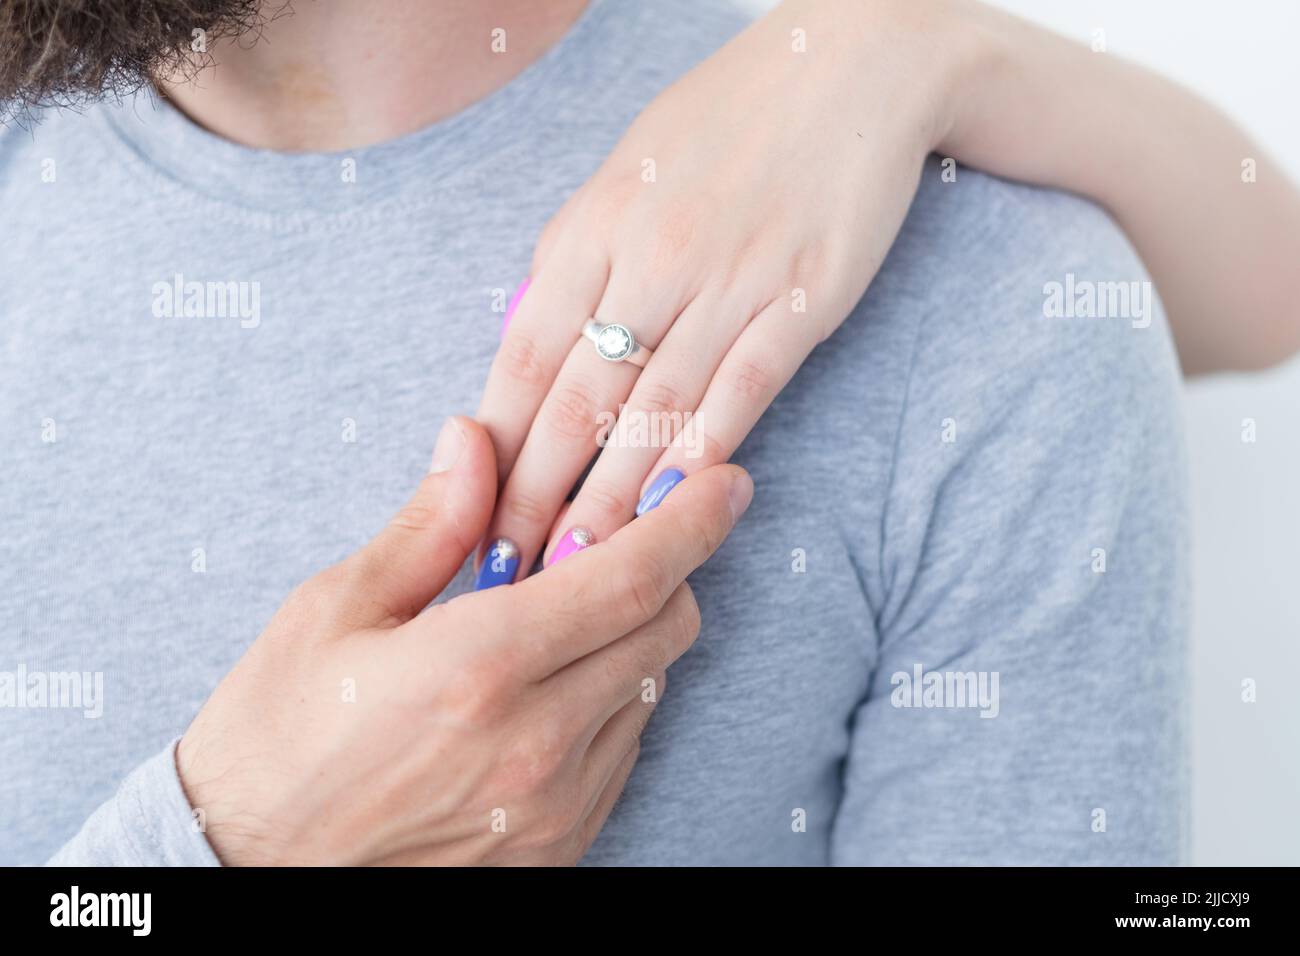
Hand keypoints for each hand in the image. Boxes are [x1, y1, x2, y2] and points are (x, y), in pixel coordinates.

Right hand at [177, 416, 752, 865]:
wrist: (249, 871)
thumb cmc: (277, 737)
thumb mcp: (334, 611)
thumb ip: (430, 524)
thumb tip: (474, 439)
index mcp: (481, 667)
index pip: (632, 576)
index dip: (692, 521)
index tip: (725, 483)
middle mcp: (538, 741)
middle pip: (664, 627)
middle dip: (663, 572)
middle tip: (615, 542)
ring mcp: (556, 804)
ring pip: (650, 686)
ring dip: (630, 637)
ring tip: (558, 621)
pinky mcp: (559, 845)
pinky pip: (623, 749)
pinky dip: (609, 700)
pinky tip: (546, 688)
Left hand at [473, 0, 972, 577]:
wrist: (853, 66)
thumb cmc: (728, 121)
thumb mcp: (626, 167)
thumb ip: (577, 256)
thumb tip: (533, 341)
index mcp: (593, 223)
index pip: (526, 356)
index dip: (495, 447)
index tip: (470, 514)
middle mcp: (649, 255)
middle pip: (579, 400)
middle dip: (536, 496)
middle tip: (507, 571)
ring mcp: (727, 279)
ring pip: (654, 411)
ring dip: (613, 500)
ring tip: (579, 569)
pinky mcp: (799, 300)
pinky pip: (740, 392)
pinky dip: (703, 456)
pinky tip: (676, 513)